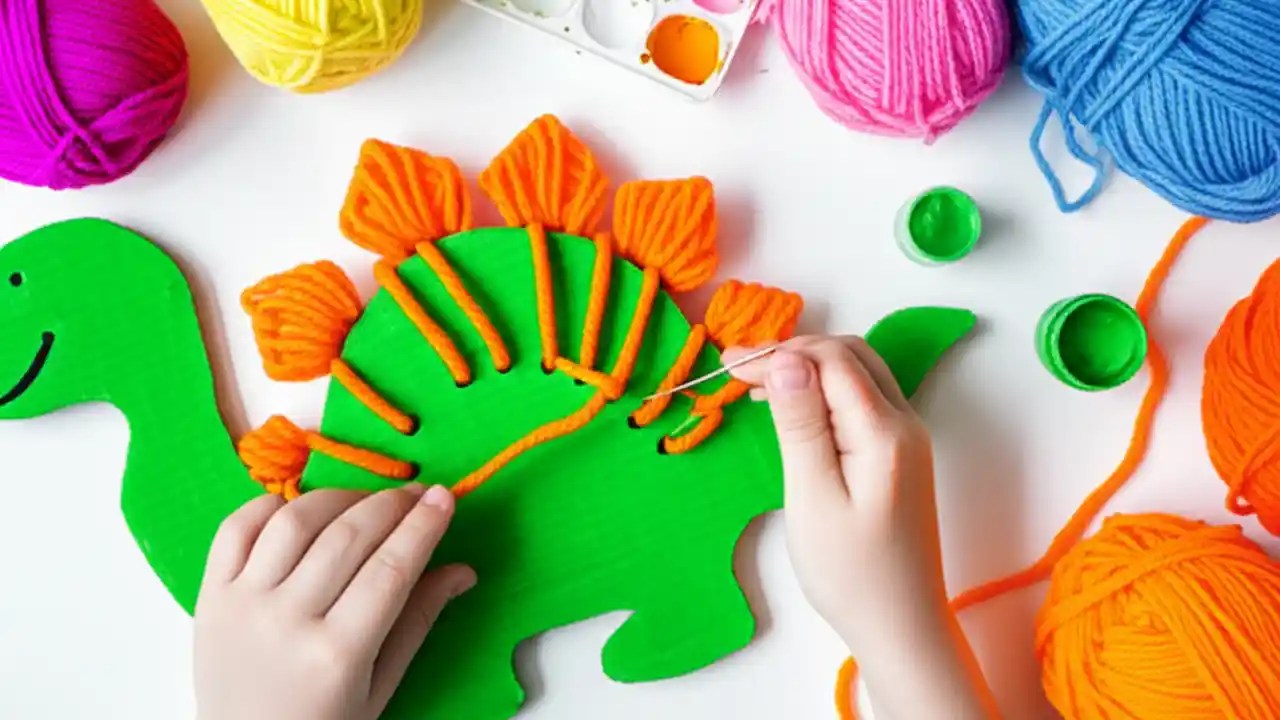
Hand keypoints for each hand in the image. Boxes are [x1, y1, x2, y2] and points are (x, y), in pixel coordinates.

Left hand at [194, 485, 475, 719]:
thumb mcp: (379, 686)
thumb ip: (418, 621)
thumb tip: (464, 570)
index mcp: (336, 655)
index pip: (390, 570)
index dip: (422, 527)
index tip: (445, 498)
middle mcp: (286, 622)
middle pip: (347, 538)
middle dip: (391, 505)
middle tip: (417, 493)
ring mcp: (242, 605)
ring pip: (295, 522)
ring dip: (339, 497)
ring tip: (365, 501)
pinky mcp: (210, 595)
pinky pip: (237, 529)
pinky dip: (272, 506)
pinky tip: (302, 509)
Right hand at [727, 336, 995, 719]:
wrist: (900, 625)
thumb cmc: (851, 572)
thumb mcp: (814, 497)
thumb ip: (801, 424)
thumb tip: (786, 360)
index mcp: (884, 431)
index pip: (831, 360)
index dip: (779, 351)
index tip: (728, 365)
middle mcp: (904, 424)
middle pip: (849, 356)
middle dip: (793, 352)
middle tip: (738, 370)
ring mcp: (906, 440)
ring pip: (857, 374)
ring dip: (808, 368)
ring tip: (755, 384)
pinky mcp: (897, 456)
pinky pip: (860, 401)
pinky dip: (823, 391)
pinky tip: (791, 409)